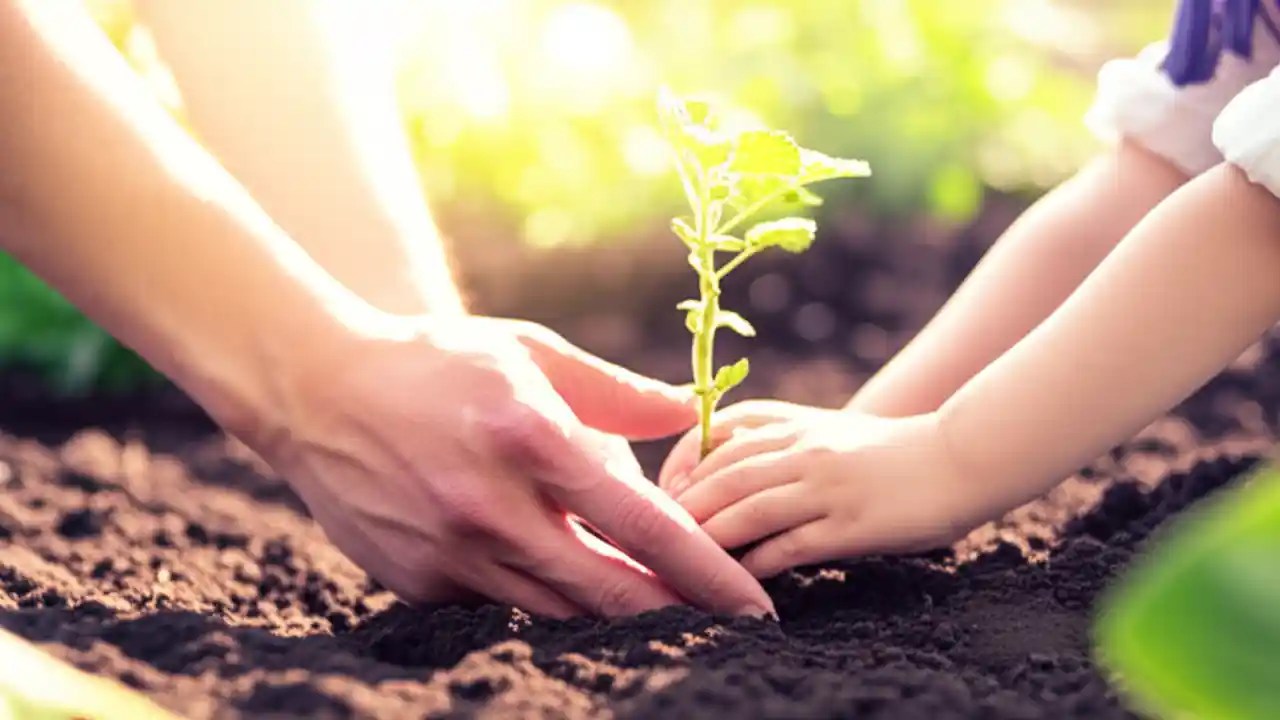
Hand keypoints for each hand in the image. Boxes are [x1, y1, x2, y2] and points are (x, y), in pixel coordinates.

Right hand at [249, 314, 774, 617]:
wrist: (315, 390)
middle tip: (726, 626)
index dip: (709, 573)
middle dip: (675, 614)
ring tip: (657, 605)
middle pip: (609, 590)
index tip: (756, 605)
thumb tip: (693, 414)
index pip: (642, 526)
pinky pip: (503, 603)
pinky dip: (541, 592)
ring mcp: (449, 554)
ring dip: (613, 610)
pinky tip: (556, 571)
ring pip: (559, 608)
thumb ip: (617, 392)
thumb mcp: (531, 353)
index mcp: (530, 439)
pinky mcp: (418, 582)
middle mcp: (490, 508)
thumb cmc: (438, 361)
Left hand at [662, 406, 986, 578]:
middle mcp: (806, 450)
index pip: (723, 429)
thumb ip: (784, 440)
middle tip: (660, 528)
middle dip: (687, 502)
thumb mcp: (831, 430)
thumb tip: (730, 467)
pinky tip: (739, 577)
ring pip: (748, 509)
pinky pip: (789, 546)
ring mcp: (826, 488)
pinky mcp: (848, 526)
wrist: (958, 459)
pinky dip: (756, 563)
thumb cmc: (892, 450)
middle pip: (726, 473)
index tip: (667, 482)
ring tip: (686, 554)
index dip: (686, 455)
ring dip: (710, 533)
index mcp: (799, 423)